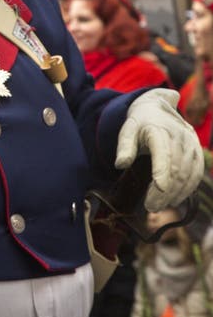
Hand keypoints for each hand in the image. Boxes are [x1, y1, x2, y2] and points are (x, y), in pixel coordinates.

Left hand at [115, 88, 203, 210]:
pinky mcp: (197, 152)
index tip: (160, 190)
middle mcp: (178, 136)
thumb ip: (124, 146)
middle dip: (164, 192)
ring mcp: (191, 144)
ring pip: (187, 174)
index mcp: (158, 129)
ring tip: (159, 206)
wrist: (158, 109)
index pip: (162, 152)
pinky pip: (196, 174)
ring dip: (175, 194)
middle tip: (150, 207)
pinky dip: (187, 189)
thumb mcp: (127, 130)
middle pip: (175, 169)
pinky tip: (174, 200)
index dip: (162, 171)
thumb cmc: (140, 124)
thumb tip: (120, 164)